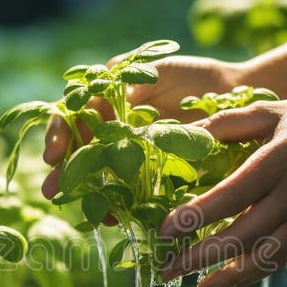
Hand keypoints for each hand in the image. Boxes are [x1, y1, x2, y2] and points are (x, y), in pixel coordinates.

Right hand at [41, 55, 243, 200]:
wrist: (234, 97)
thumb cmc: (194, 78)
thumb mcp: (157, 71)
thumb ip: (127, 80)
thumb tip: (101, 99)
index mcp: (107, 104)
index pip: (72, 117)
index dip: (59, 134)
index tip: (52, 154)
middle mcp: (114, 132)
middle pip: (81, 153)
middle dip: (66, 172)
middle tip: (52, 191)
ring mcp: (133, 156)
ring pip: (104, 177)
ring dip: (93, 193)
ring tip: (87, 207)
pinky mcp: (154, 177)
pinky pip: (132, 193)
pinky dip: (123, 204)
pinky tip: (116, 215)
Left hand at [158, 91, 286, 286]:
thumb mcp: (273, 110)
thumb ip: (228, 124)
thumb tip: (184, 134)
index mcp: (277, 162)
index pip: (229, 196)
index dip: (194, 216)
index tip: (163, 231)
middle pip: (241, 237)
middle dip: (199, 259)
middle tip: (165, 272)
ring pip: (263, 258)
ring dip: (227, 280)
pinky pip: (281, 260)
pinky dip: (253, 277)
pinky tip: (230, 286)